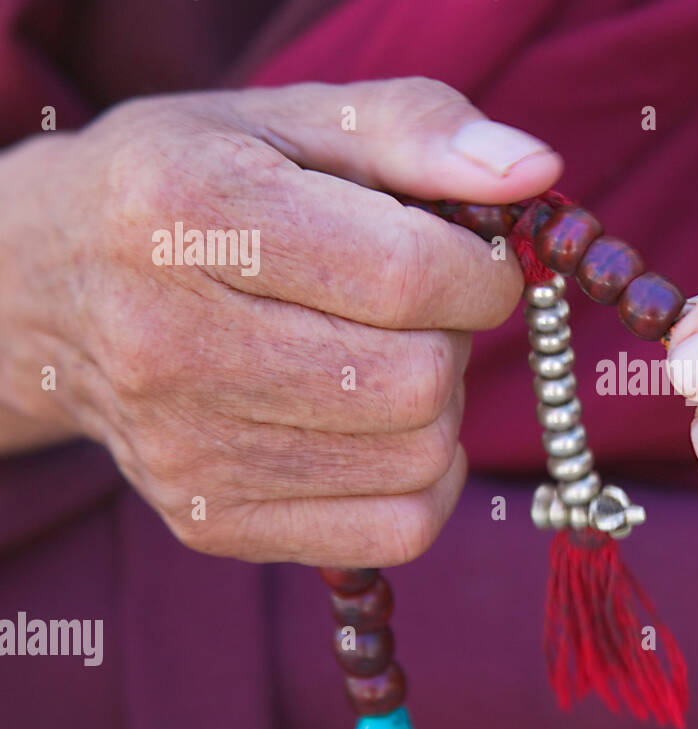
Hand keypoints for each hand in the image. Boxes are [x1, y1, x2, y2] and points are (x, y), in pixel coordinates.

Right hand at [0, 78, 561, 566]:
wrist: (53, 284)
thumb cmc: (199, 185)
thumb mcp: (299, 120)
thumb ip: (424, 131)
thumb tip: (537, 174)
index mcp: (194, 210)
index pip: (405, 274)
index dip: (483, 272)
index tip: (478, 260)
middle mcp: (172, 342)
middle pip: (418, 380)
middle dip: (456, 338)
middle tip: (420, 310)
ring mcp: (185, 448)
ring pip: (418, 459)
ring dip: (440, 406)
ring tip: (387, 357)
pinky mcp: (209, 521)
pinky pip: (396, 530)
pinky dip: (424, 478)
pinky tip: (382, 426)